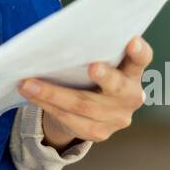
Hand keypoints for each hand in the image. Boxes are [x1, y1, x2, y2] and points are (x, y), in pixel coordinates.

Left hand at [17, 34, 153, 150]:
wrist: (88, 111)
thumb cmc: (89, 75)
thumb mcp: (97, 61)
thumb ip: (91, 52)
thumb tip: (59, 36)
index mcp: (132, 72)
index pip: (141, 59)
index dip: (139, 51)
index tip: (132, 41)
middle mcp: (130, 96)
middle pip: (117, 87)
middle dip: (105, 76)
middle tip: (93, 67)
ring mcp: (117, 118)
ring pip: (84, 105)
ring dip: (53, 94)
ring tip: (28, 83)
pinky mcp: (99, 133)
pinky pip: (71, 119)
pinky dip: (49, 106)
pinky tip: (32, 96)